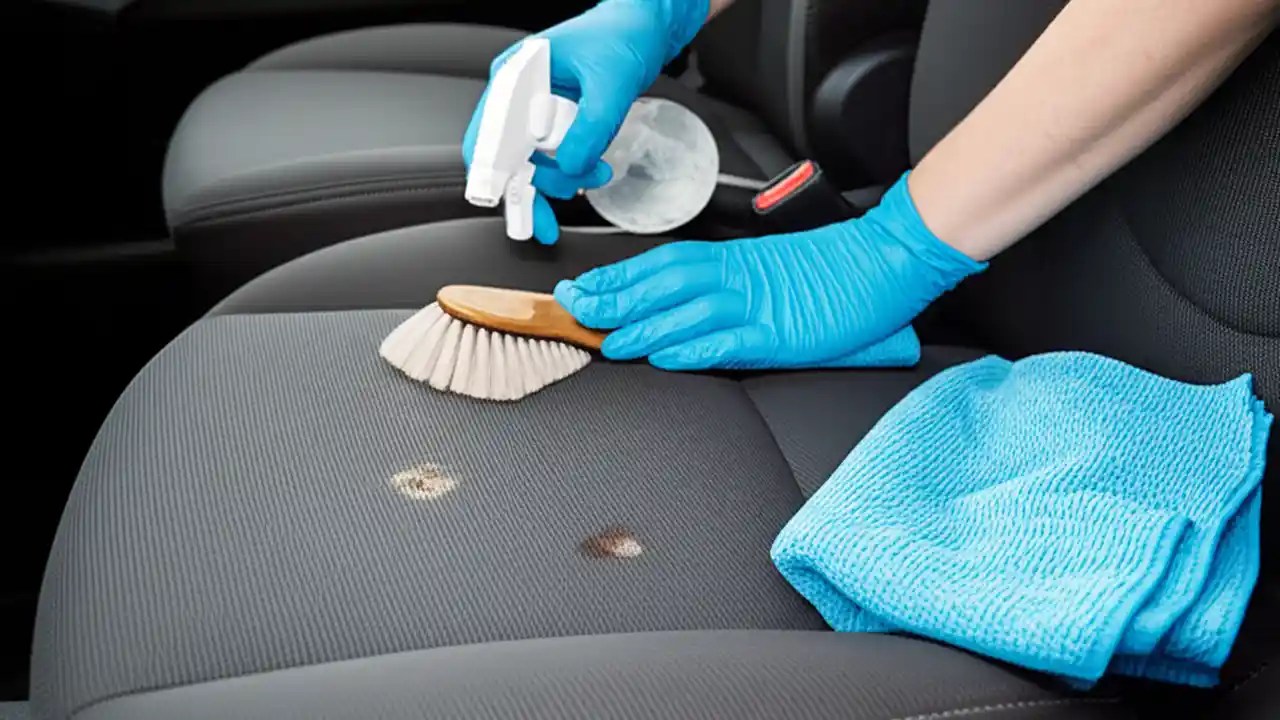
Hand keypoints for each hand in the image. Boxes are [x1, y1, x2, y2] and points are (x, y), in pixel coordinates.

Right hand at [462, 0, 708, 243]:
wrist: (644, 29)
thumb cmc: (622, 37)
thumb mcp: (611, 84)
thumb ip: (592, 128)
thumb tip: (572, 168)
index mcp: (517, 74)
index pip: (488, 132)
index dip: (491, 170)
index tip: (499, 198)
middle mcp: (517, 95)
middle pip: (505, 157)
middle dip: (534, 186)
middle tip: (561, 204)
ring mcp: (534, 111)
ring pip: (528, 165)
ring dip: (558, 181)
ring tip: (596, 175)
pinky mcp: (553, 124)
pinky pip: (548, 161)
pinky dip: (565, 176)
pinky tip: (587, 176)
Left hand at [553, 174, 985, 369]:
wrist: (888, 260)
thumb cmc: (836, 267)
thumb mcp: (773, 269)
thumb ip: (732, 285)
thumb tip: (684, 306)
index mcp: (734, 260)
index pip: (661, 266)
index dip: (617, 277)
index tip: (580, 287)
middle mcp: (739, 278)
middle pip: (663, 285)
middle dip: (613, 298)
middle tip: (572, 309)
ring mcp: (760, 305)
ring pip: (687, 313)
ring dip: (642, 326)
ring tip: (606, 340)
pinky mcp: (782, 334)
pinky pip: (729, 340)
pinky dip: (694, 348)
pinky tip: (665, 355)